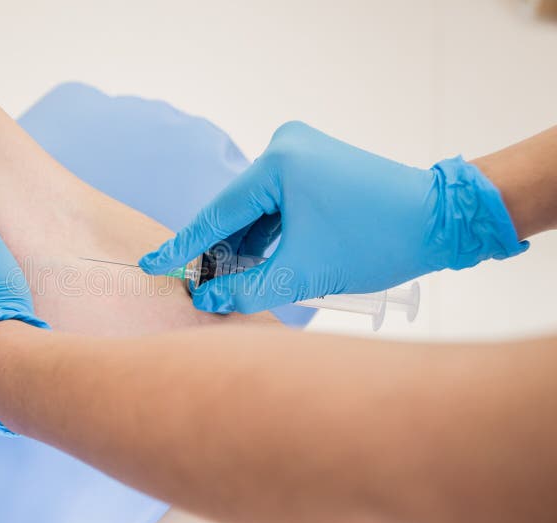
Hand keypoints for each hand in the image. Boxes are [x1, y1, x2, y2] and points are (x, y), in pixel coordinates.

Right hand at [140, 121, 526, 313]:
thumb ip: (247, 289)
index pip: (218, 213)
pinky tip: (262, 263)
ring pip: (258, 210)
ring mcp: (303, 154)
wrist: (440, 220)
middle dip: (221, 251)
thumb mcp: (305, 272)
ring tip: (234, 283)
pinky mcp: (317, 166)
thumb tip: (206, 301)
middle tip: (201, 287)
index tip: (153, 263)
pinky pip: (279, 204)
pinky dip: (269, 235)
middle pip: (237, 210)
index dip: (185, 245)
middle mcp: (287, 148)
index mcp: (279, 163)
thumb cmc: (376, 241)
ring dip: (247, 246)